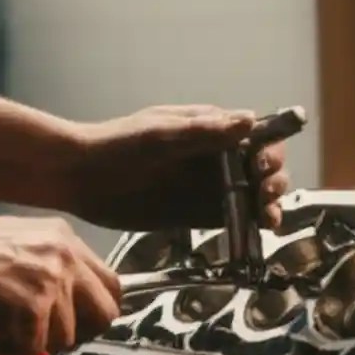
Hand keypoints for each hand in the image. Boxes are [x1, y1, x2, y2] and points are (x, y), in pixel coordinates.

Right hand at [0, 215, 120, 354]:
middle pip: (105, 314)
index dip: (94, 310)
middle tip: (45, 335)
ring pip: (67, 338)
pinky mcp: (33, 311)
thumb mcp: (16, 243)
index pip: (110, 284)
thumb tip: (73, 303)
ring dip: (34, 343)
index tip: (76, 321)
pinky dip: (9, 350)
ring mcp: (52, 284)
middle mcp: (66, 257)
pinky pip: (33, 351)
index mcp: (64, 238)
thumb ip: (51, 267)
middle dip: (78, 332)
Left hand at [63, 104, 291, 230]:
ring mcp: (208, 188)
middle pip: (262, 170)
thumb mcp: (162, 134)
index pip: (257, 137)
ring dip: (268, 207)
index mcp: (212, 129)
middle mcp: (216, 158)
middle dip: (274, 182)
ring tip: (268, 219)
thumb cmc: (118, 145)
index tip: (263, 167)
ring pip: (253, 197)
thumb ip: (205, 131)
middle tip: (265, 195)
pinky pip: (232, 220)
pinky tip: (257, 233)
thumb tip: (248, 121)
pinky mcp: (197, 214)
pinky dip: (250, 227)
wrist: (80, 177)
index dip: (270, 152)